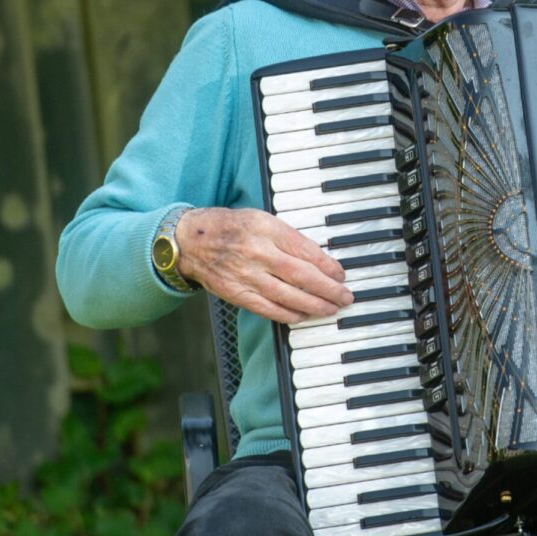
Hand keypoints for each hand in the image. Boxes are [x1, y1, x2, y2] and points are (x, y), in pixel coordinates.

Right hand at [175, 207, 353, 323]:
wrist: (191, 241)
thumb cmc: (232, 227)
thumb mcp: (262, 219)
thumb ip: (288, 238)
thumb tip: (319, 260)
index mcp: (267, 228)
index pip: (306, 250)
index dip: (328, 266)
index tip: (341, 274)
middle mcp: (257, 252)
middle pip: (302, 276)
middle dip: (328, 289)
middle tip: (345, 296)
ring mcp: (246, 275)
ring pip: (288, 296)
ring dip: (314, 305)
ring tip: (331, 309)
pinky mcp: (236, 294)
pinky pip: (268, 309)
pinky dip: (289, 314)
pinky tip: (303, 316)